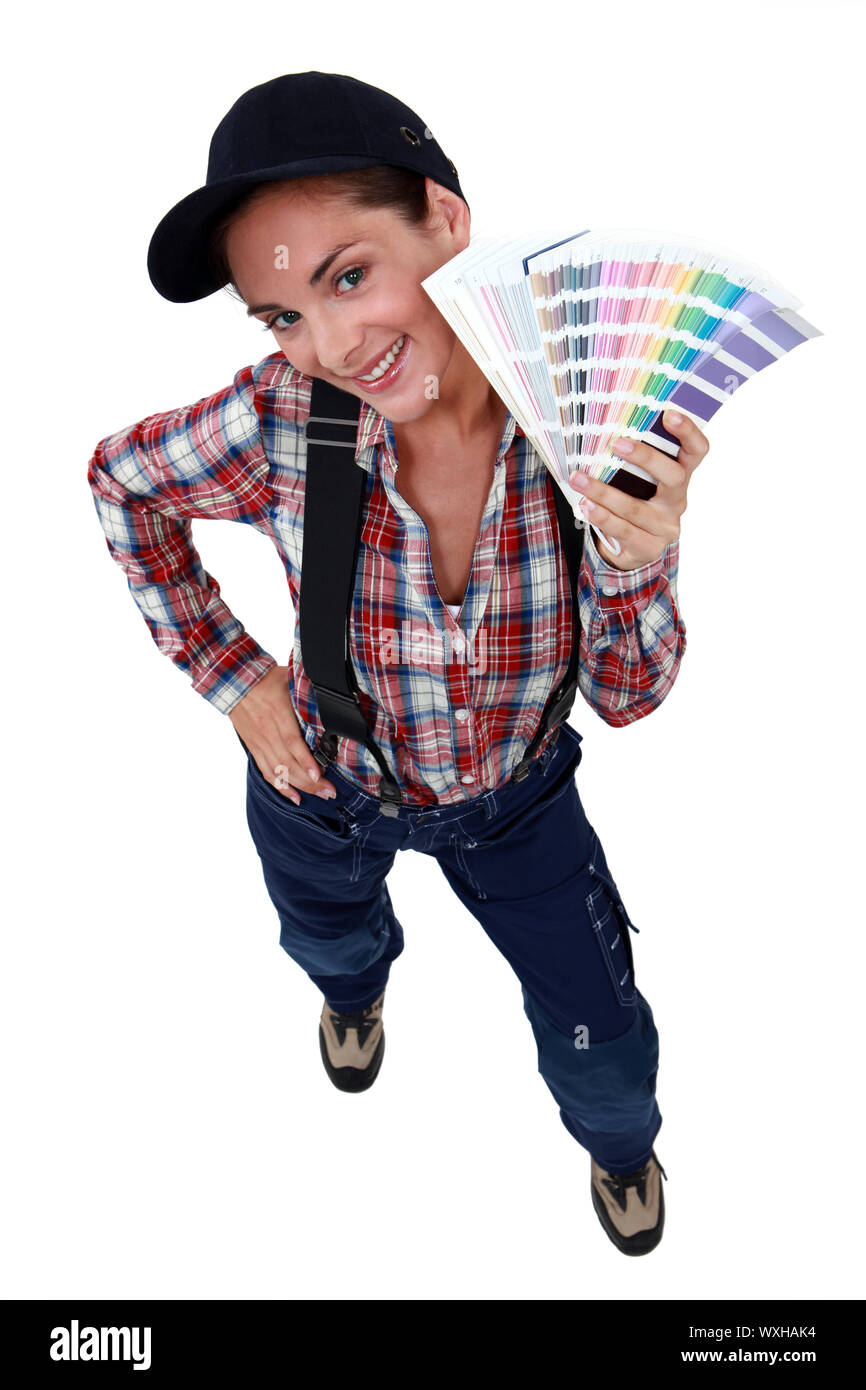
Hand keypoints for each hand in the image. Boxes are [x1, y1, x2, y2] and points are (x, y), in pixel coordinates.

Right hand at [228, 665, 336, 804]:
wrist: (235, 682)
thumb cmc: (266, 679)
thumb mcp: (290, 679)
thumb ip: (308, 691)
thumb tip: (333, 695)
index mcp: (278, 714)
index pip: (292, 742)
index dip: (305, 760)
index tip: (319, 774)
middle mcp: (268, 732)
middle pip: (288, 763)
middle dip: (310, 781)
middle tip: (330, 791)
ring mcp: (260, 742)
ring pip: (279, 771)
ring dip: (300, 786)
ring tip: (320, 795)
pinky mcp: (254, 748)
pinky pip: (267, 771)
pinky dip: (280, 786)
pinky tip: (294, 796)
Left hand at [568, 409, 709, 570]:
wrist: (633, 548)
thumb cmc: (634, 501)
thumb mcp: (639, 480)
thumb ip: (633, 460)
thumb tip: (605, 429)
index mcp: (681, 477)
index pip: (697, 451)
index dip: (689, 432)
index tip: (669, 413)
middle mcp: (678, 501)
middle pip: (674, 476)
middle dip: (646, 458)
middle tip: (616, 444)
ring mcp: (666, 526)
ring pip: (636, 508)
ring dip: (604, 492)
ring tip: (579, 479)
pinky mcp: (649, 547)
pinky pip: (624, 530)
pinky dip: (602, 516)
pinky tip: (586, 505)